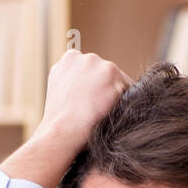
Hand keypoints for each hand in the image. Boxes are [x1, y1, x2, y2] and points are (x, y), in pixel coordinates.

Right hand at [0, 50, 134, 187]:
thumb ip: (72, 79)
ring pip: (119, 80)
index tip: (90, 99)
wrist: (63, 130)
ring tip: (103, 112)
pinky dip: (126, 102)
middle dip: (104, 88)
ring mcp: (101, 65)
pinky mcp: (114, 77)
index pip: (90, 68)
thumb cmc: (59, 118)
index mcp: (70, 58)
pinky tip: (112, 112)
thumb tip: (86, 83)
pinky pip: (130, 90)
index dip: (92, 85)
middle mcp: (87, 57)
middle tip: (97, 108)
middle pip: (106, 72)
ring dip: (115, 95)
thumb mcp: (58, 89)